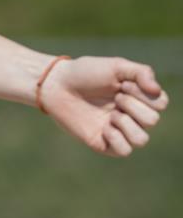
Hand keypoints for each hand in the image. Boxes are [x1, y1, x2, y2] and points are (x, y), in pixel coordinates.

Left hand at [40, 56, 168, 156]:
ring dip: (126, 124)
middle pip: (152, 120)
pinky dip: (117, 139)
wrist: (57, 85)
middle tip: (114, 98)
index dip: (144, 95)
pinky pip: (124, 151)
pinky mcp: (103, 143)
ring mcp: (118, 130)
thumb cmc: (86, 73)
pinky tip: (104, 128)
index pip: (160, 104)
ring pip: (141, 140)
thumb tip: (156, 90)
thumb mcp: (116, 66)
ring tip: (110, 114)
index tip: (122, 85)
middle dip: (132, 106)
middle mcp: (132, 116)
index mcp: (138, 98)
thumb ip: (141, 73)